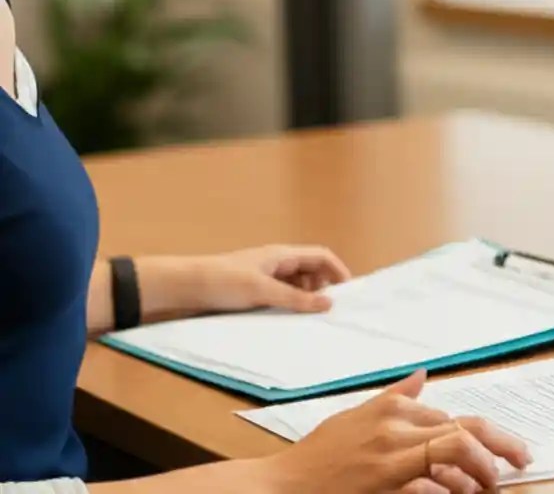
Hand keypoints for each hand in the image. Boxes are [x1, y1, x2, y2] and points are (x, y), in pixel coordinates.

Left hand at [138, 245, 352, 317]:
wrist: (183, 286)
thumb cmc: (222, 282)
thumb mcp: (262, 291)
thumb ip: (296, 297)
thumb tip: (329, 303)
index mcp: (282, 255)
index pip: (321, 257)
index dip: (338, 271)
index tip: (349, 294)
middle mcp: (276, 263)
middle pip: (312, 270)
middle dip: (324, 288)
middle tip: (329, 311)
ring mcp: (264, 276)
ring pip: (297, 284)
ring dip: (306, 297)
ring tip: (310, 318)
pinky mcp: (253, 291)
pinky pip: (281, 295)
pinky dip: (290, 304)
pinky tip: (288, 319)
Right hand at [261, 371, 531, 493]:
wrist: (280, 488)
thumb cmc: (318, 457)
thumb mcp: (355, 417)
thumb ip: (393, 396)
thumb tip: (422, 375)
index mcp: (393, 408)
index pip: (456, 419)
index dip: (486, 437)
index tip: (503, 451)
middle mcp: (396, 426)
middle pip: (467, 428)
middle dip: (503, 444)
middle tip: (523, 460)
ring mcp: (391, 457)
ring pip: (457, 449)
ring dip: (483, 469)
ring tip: (491, 485)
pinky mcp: (384, 485)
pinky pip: (430, 484)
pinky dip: (451, 490)